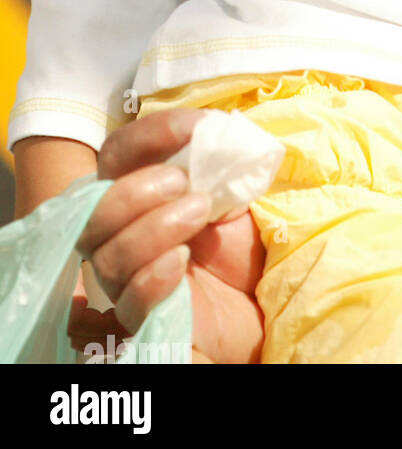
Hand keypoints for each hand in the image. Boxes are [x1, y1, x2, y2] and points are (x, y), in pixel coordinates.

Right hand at [71, 109, 266, 364]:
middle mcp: (120, 236)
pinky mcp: (142, 322)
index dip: (150, 135)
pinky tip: (181, 262)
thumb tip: (217, 132)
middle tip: (184, 182)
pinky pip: (127, 303)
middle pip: (91, 212)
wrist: (262, 303)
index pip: (116, 157)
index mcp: (138, 195)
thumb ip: (218, 164)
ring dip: (154, 227)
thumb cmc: (242, 243)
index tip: (199, 126)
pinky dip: (150, 277)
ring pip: (105, 256)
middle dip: (135, 189)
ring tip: (201, 213)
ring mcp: (126, 281)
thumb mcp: (236, 193)